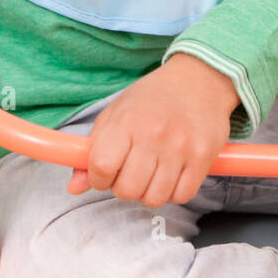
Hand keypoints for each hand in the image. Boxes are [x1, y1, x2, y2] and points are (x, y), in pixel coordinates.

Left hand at [66, 54, 239, 207]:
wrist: (200, 79)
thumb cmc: (153, 97)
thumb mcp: (116, 112)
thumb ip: (93, 150)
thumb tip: (74, 188)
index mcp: (126, 121)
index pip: (101, 166)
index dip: (98, 177)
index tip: (105, 172)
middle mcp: (153, 135)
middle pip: (127, 190)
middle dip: (123, 187)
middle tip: (131, 171)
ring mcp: (181, 148)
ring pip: (154, 198)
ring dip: (149, 191)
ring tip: (153, 171)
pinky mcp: (203, 157)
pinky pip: (182, 196)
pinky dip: (174, 191)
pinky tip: (172, 172)